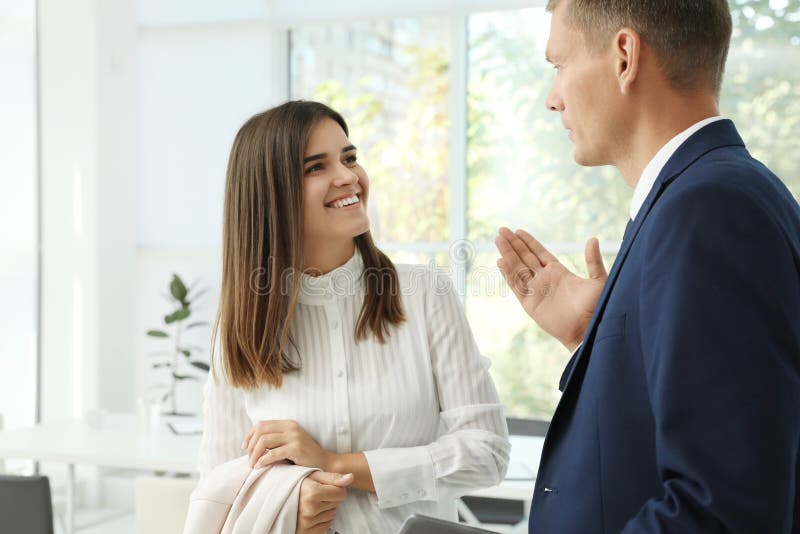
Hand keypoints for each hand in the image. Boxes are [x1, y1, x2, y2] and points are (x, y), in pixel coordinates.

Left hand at [243, 419, 330, 469]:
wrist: (325, 463)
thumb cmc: (304, 456)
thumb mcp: (289, 443)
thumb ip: (275, 441)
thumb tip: (251, 445)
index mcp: (288, 424)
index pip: (261, 424)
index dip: (249, 435)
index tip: (244, 447)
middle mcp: (290, 427)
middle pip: (261, 431)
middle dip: (250, 445)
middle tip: (248, 459)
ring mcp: (294, 436)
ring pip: (264, 441)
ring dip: (254, 454)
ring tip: (253, 464)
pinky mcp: (296, 448)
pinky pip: (273, 453)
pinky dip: (263, 460)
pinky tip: (260, 467)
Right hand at [297, 471, 352, 533]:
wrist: (276, 499)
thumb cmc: (295, 484)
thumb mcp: (312, 475)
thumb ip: (333, 477)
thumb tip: (351, 477)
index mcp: (313, 492)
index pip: (341, 493)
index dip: (336, 488)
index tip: (326, 486)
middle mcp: (310, 509)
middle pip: (337, 503)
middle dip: (329, 498)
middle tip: (315, 494)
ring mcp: (308, 522)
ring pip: (332, 514)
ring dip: (325, 509)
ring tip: (311, 503)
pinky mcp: (306, 531)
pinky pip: (326, 525)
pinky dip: (321, 519)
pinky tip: (311, 512)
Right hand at [495, 227, 606, 351]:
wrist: (587, 330)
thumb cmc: (595, 308)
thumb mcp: (598, 280)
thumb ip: (593, 260)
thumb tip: (593, 239)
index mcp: (558, 272)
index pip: (539, 253)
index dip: (528, 242)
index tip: (518, 231)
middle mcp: (544, 280)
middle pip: (525, 257)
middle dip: (513, 244)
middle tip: (502, 230)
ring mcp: (536, 291)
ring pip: (517, 268)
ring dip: (507, 254)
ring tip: (498, 240)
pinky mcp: (529, 303)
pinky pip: (516, 285)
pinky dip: (507, 273)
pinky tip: (500, 261)